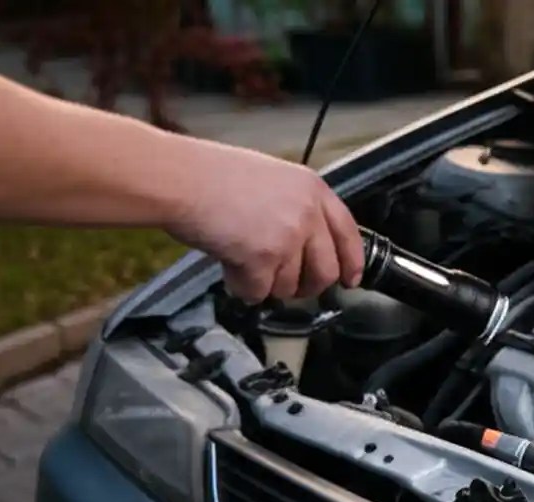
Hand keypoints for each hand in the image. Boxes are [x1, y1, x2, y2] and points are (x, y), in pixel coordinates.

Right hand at [168, 139, 362, 302]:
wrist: (181, 179)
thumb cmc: (212, 176)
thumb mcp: (272, 180)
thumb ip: (296, 209)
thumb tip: (305, 246)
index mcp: (312, 189)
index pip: (348, 234)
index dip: (352, 262)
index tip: (351, 279)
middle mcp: (307, 213)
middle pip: (326, 271)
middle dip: (306, 286)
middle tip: (285, 284)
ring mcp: (288, 237)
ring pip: (291, 286)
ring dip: (266, 284)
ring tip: (243, 261)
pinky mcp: (264, 259)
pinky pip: (259, 293)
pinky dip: (242, 288)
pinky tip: (229, 266)